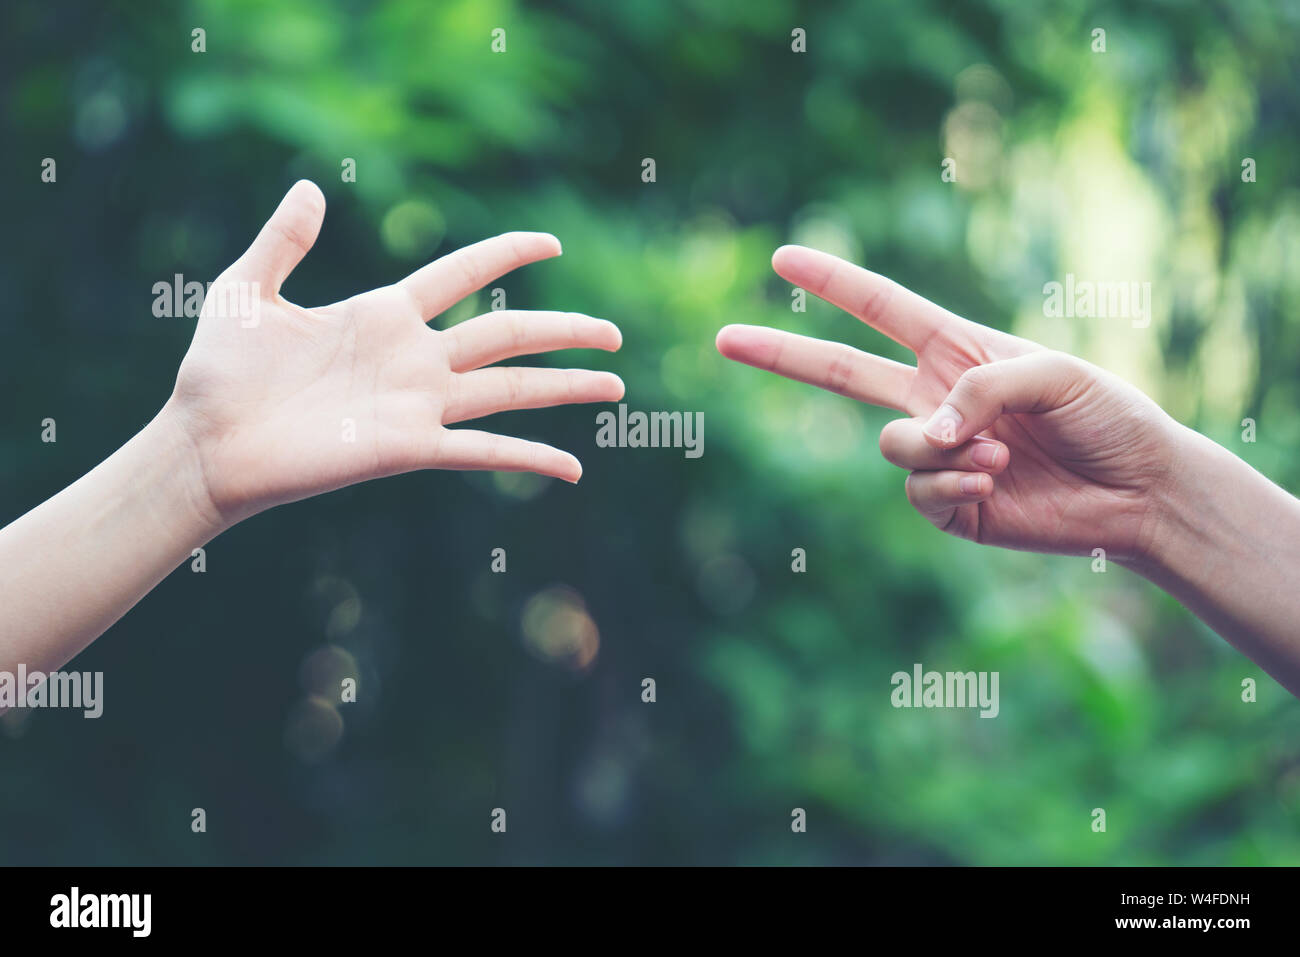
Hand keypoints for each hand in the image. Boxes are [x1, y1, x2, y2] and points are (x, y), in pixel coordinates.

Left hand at [165, 181, 623, 527]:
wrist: (206, 443)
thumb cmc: (218, 371)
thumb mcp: (247, 290)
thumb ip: (283, 241)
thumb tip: (312, 187)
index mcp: (384, 314)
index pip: (463, 274)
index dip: (508, 253)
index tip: (552, 241)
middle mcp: (414, 358)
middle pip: (508, 333)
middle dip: (565, 330)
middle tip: (615, 332)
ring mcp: (417, 405)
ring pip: (512, 388)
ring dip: (566, 385)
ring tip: (617, 384)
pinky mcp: (409, 447)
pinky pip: (483, 450)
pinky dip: (530, 457)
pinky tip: (573, 468)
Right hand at [716, 245, 1182, 561]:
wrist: (1140, 490)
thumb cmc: (1109, 415)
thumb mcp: (1052, 374)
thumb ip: (977, 388)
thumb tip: (921, 433)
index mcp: (957, 349)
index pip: (880, 308)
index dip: (831, 281)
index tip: (782, 258)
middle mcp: (935, 399)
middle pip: (839, 373)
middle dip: (781, 354)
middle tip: (722, 338)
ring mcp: (938, 453)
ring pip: (889, 445)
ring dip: (938, 448)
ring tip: (999, 454)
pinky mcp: (948, 504)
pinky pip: (917, 492)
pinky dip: (952, 484)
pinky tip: (995, 481)